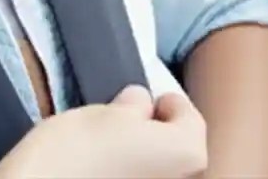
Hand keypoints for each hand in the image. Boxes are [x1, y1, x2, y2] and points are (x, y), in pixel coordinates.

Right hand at [0, 86, 207, 178]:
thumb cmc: (79, 148)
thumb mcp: (107, 110)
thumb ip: (134, 104)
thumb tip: (140, 103)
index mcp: (189, 153)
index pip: (187, 114)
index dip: (160, 99)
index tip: (135, 97)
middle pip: (174, 144)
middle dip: (152, 129)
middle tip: (119, 118)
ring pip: (156, 164)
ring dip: (139, 152)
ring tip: (105, 144)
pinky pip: (139, 178)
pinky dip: (126, 171)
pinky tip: (100, 168)